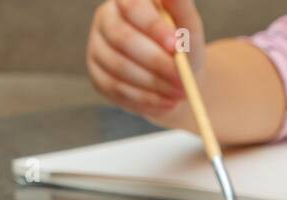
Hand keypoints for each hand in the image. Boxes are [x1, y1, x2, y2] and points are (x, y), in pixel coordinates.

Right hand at [87, 0, 204, 117]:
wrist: (176, 79)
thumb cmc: (182, 47)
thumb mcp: (188, 26)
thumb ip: (180, 7)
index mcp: (127, 0)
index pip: (132, 6)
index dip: (153, 26)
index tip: (176, 46)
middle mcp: (106, 19)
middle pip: (122, 38)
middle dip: (156, 62)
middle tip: (183, 81)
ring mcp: (97, 47)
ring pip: (120, 67)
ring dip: (153, 84)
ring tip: (180, 94)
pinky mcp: (97, 76)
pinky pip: (117, 89)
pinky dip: (145, 99)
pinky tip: (166, 103)